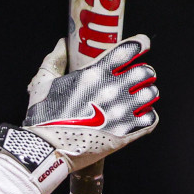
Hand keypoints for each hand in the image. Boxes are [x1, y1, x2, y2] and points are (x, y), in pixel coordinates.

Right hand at [22, 35, 158, 170]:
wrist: (46, 150)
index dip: (140, 44)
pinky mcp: (125, 134)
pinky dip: (147, 116)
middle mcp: (112, 91)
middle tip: (139, 76)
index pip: (128, 50)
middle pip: (145, 72)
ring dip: (147, 93)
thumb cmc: (42, 116)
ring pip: (151, 94)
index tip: (142, 45)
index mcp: (94, 74)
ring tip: (140, 97)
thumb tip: (63, 44)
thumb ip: (55, 59)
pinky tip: (139, 116)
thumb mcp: (43, 82)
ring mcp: (121, 113)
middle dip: (144, 72)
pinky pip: (150, 120)